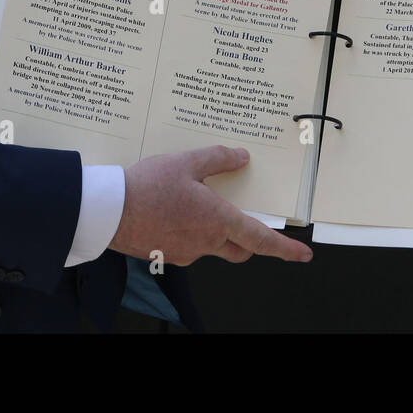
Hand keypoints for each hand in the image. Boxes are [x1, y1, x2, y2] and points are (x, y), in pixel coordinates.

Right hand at [109, 145, 311, 265]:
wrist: (108, 211)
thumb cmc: (146, 186)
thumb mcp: (186, 162)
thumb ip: (218, 158)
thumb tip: (242, 156)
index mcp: (217, 220)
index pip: (261, 239)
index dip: (285, 249)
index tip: (304, 254)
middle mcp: (206, 242)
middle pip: (240, 249)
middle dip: (249, 240)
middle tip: (246, 221)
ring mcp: (186, 253)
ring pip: (213, 246)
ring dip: (214, 231)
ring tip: (196, 204)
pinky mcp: (167, 255)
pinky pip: (189, 246)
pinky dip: (190, 232)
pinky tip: (173, 212)